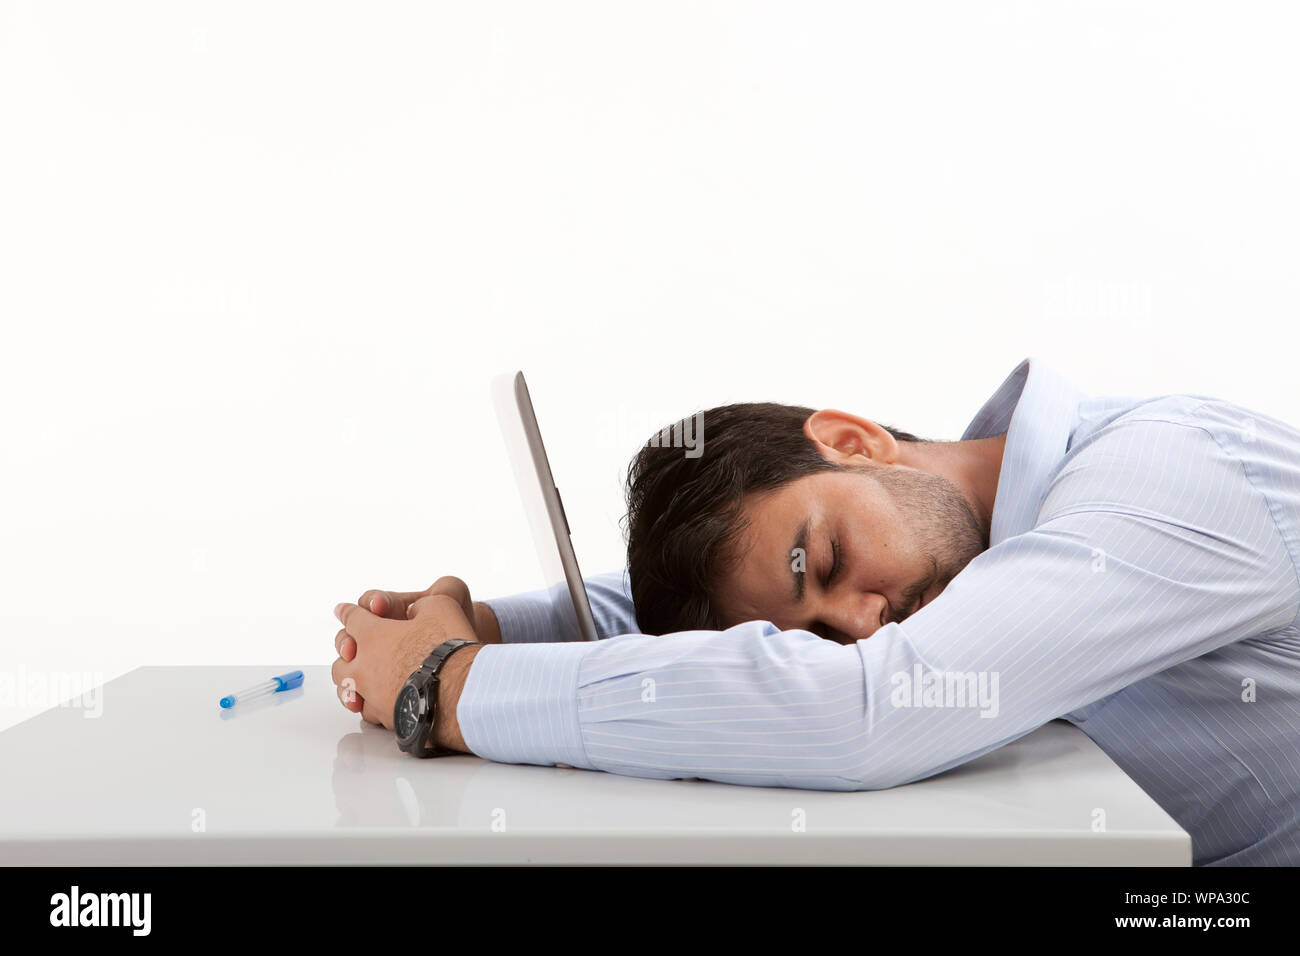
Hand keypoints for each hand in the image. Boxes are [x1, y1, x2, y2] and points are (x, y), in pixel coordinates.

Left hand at [336, 576, 499, 715]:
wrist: (461, 692)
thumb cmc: (449, 648)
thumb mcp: (440, 607)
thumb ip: (421, 605)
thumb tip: (416, 611)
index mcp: (373, 635)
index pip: (352, 618)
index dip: (347, 612)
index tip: (341, 609)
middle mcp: (365, 667)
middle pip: (341, 660)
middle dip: (346, 653)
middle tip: (352, 650)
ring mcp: (373, 696)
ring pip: (348, 690)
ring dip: (352, 683)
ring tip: (362, 680)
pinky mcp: (387, 718)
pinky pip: (369, 711)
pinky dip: (372, 704)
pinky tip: (382, 701)